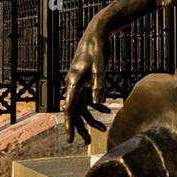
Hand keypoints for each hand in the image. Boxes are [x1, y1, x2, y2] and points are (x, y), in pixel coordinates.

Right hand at [63, 22, 110, 144]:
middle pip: (75, 111)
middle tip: (87, 142)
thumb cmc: (97, 49)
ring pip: (83, 107)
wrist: (97, 34)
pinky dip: (97, 105)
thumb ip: (98, 84)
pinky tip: (106, 110)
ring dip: (91, 118)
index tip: (70, 139)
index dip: (70, 125)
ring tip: (102, 129)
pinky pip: (89, 98)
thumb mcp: (100, 67)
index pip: (69, 108)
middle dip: (80, 128)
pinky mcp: (86, 81)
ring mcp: (80, 84)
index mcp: (73, 82)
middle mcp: (74, 85)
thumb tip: (97, 103)